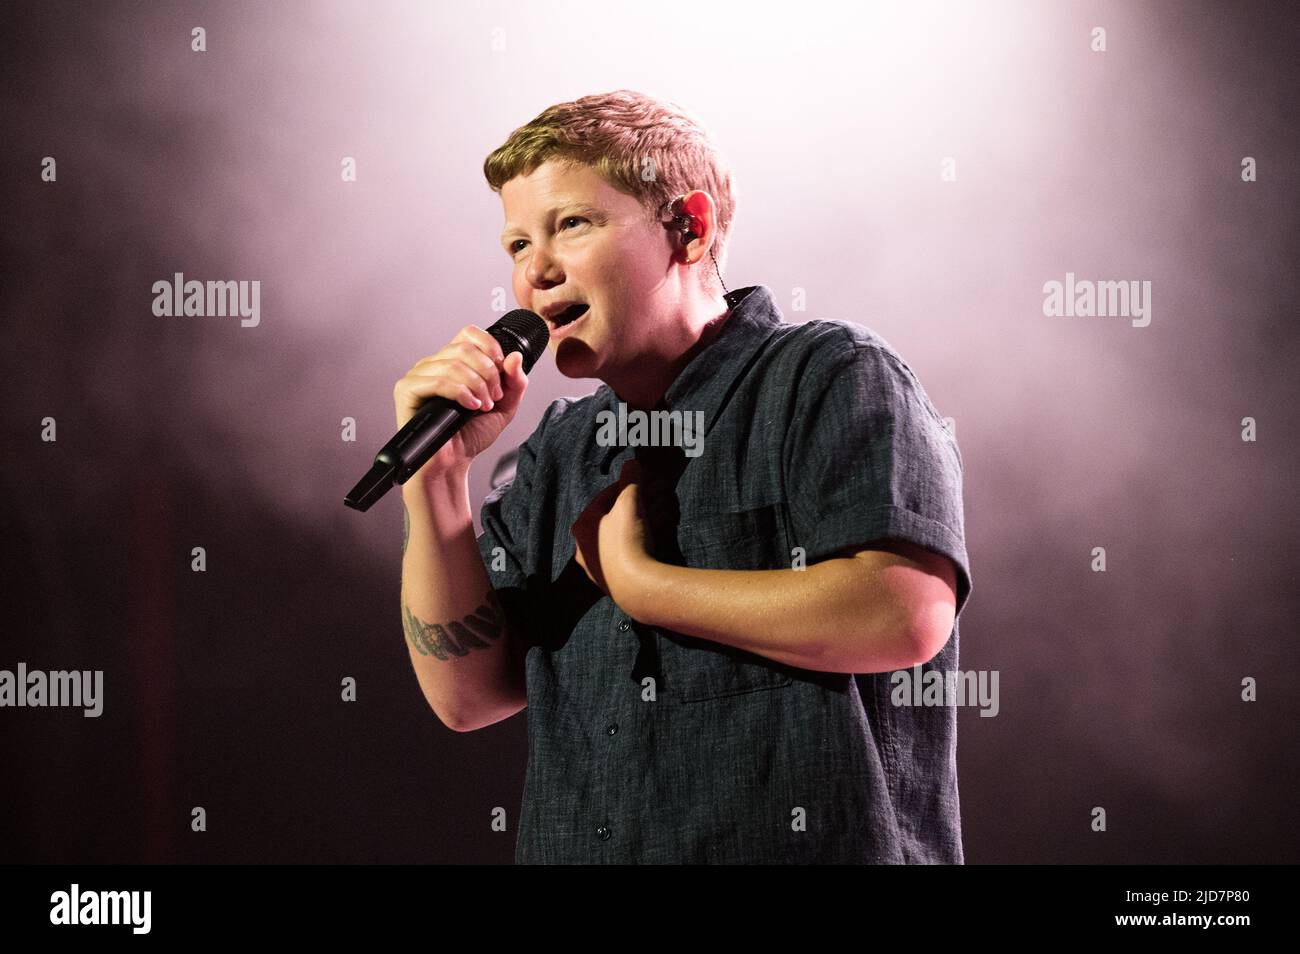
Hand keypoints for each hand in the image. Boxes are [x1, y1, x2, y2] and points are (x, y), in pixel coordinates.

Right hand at [392, 325, 528, 478]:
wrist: (452, 464)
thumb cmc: (470, 436)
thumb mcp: (504, 407)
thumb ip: (515, 382)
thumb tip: (515, 356)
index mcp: (452, 362)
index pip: (468, 333)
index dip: (489, 346)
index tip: (502, 369)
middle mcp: (433, 364)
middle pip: (464, 347)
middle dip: (489, 373)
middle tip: (494, 397)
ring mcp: (418, 375)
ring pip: (453, 364)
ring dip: (477, 386)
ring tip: (483, 406)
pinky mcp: (407, 390)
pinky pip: (438, 381)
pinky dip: (461, 393)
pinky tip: (470, 408)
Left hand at [571, 458, 655, 603]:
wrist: (637, 587)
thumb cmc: (627, 540)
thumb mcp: (630, 502)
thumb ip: (631, 479)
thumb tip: (632, 463)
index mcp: (583, 526)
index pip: (606, 497)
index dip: (628, 485)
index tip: (645, 480)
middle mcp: (586, 547)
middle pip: (617, 516)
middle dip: (642, 503)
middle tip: (662, 494)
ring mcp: (600, 566)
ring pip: (626, 534)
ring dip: (647, 518)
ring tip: (667, 510)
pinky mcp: (616, 580)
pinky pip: (631, 551)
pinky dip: (646, 538)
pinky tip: (662, 530)